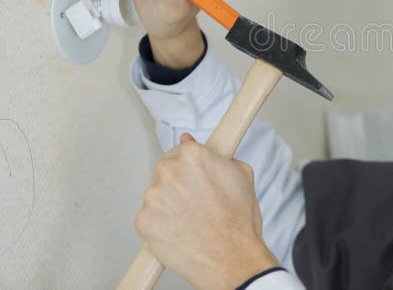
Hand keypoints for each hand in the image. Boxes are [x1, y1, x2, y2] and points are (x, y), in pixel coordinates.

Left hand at [135, 133, 278, 289]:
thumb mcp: (242, 177)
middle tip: (196, 203)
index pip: (181, 150)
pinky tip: (180, 231)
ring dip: (169, 205)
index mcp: (194, 156)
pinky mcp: (143, 221)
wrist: (231, 258)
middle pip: (165, 170)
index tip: (194, 177)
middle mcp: (170, 171)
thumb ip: (219, 155)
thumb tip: (193, 142)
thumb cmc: (239, 222)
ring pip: (156, 195)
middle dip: (178, 184)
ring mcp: (154, 197)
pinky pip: (148, 218)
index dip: (190, 167)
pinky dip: (160, 225)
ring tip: (191, 220)